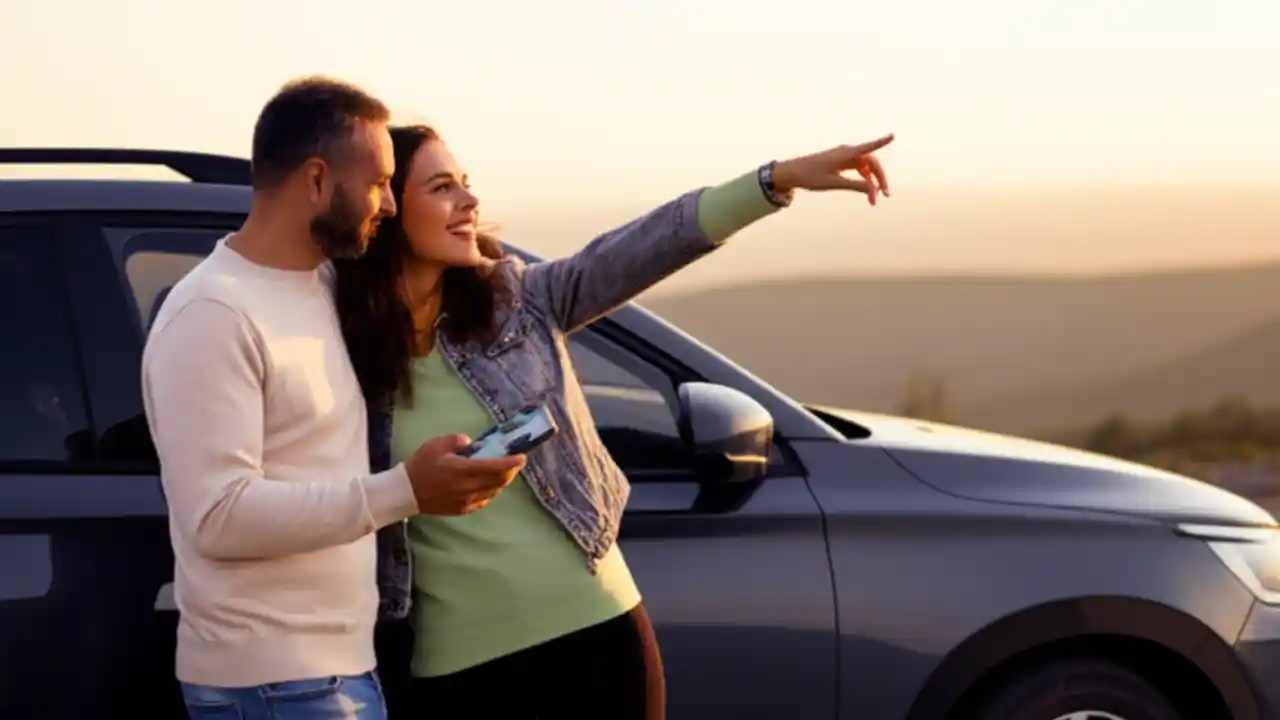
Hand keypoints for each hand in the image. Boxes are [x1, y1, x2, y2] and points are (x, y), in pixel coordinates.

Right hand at [403, 434, 525, 514]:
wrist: (406, 493)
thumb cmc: (421, 466)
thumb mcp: (438, 444)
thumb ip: (458, 440)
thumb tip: (472, 444)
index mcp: (464, 470)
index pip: (497, 467)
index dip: (513, 462)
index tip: (522, 456)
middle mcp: (470, 488)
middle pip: (500, 481)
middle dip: (511, 471)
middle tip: (514, 462)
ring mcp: (467, 501)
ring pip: (494, 491)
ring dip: (502, 481)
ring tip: (501, 471)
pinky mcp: (463, 509)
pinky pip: (484, 500)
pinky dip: (491, 491)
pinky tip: (487, 484)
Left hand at [772, 134, 894, 204]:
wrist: (792, 173)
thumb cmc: (811, 176)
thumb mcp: (834, 183)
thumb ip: (855, 186)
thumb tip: (873, 190)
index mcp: (845, 153)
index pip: (868, 147)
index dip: (881, 141)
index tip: (892, 135)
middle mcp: (847, 152)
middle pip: (872, 163)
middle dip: (879, 178)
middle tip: (885, 195)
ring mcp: (844, 157)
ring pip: (866, 168)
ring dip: (872, 182)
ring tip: (874, 200)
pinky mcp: (841, 162)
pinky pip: (858, 170)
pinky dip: (863, 180)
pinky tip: (867, 192)